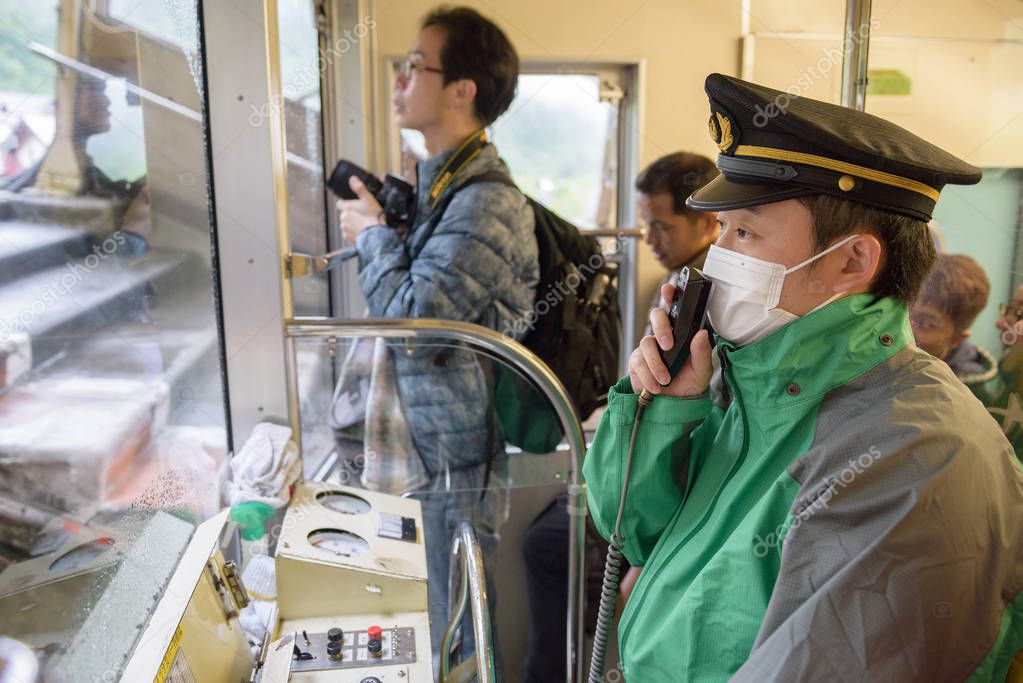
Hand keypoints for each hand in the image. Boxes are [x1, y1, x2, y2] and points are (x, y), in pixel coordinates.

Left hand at [338, 176, 384, 243]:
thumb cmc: (374, 217)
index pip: (340, 204)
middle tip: (364, 216)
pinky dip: (355, 233)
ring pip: (347, 225)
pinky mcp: (348, 239)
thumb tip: (352, 179)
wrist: (377, 236)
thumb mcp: (368, 199)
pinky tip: (364, 232)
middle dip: (352, 215)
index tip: (355, 206)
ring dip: (353, 224)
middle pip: (345, 215)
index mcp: (346, 208)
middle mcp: (343, 219)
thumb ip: (360, 188)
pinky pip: (350, 234)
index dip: (347, 204)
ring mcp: (345, 230)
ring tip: (364, 225)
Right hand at [628, 282, 713, 397]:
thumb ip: (702, 352)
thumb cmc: (690, 383)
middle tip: (668, 345)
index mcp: (681, 332)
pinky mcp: (637, 362)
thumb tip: (700, 334)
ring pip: (645, 343)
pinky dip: (648, 375)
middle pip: (655, 315)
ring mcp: (648, 348)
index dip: (670, 295)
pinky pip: (638, 362)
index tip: (669, 288)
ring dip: (656, 363)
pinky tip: (656, 386)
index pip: (675, 308)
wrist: (675, 405)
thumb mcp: (702, 370)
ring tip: (666, 380)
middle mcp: (663, 336)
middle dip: (661, 328)